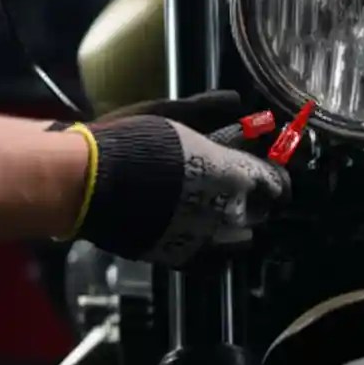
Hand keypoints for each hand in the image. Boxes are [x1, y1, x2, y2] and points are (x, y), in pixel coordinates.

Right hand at [55, 92, 289, 266]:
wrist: (84, 184)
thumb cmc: (131, 141)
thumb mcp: (173, 114)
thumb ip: (209, 109)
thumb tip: (237, 101)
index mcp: (233, 176)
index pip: (275, 182)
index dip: (278, 174)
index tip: (277, 166)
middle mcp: (228, 213)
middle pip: (263, 211)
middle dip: (261, 197)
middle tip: (253, 184)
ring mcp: (206, 241)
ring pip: (243, 239)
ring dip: (244, 224)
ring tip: (232, 211)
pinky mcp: (180, 260)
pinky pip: (216, 263)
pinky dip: (223, 252)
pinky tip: (217, 240)